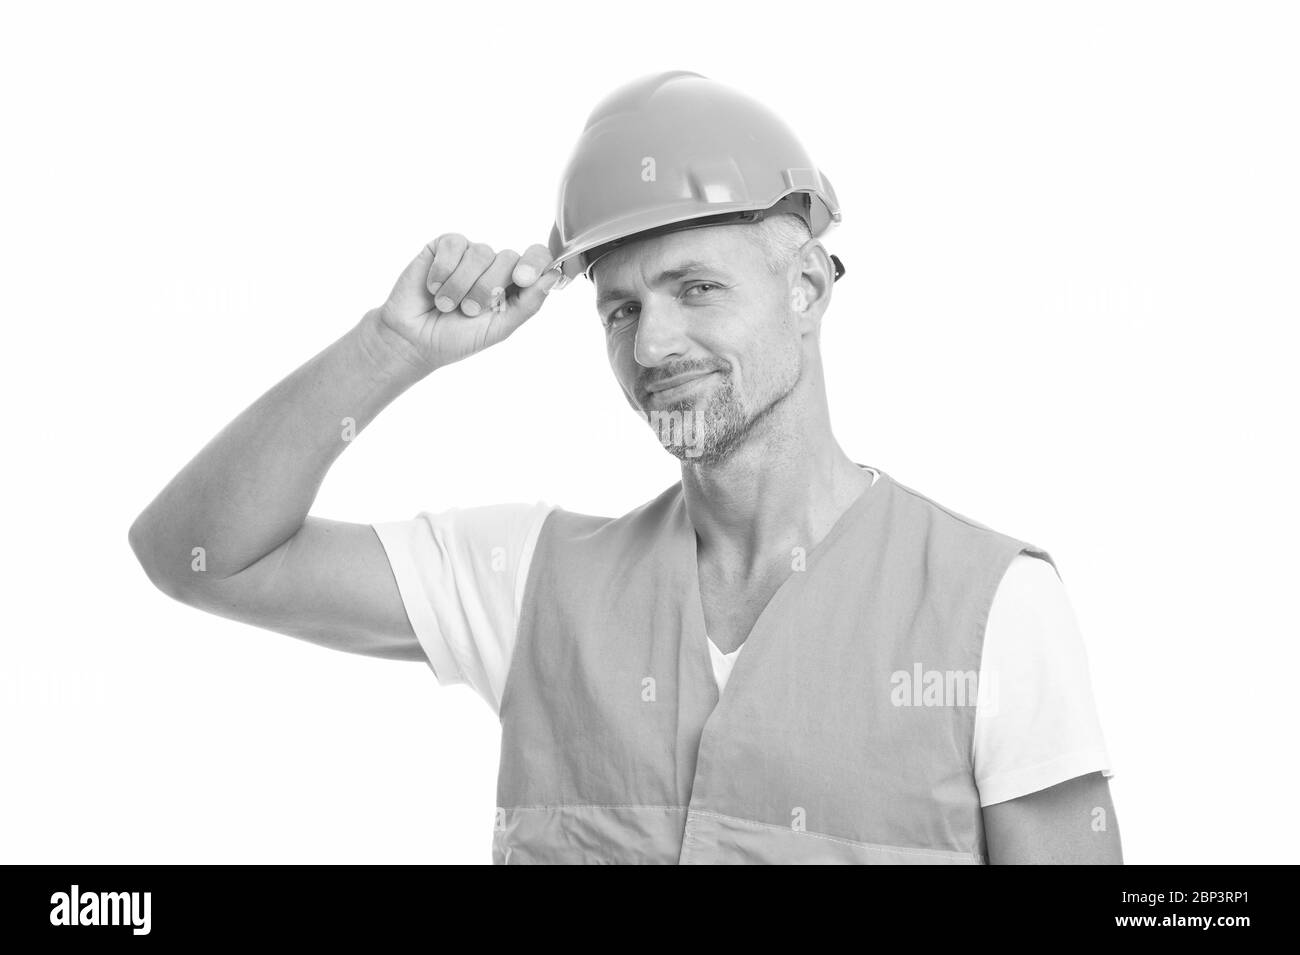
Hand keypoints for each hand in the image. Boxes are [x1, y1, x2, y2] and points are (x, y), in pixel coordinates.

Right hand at [377, 233, 562, 370]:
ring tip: (446, 304)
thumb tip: (554, 276)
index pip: (537, 258)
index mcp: (513, 284)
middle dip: (487, 290)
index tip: (522, 279)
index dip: (534, 263)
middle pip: (508, 258)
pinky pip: (453, 246)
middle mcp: (494, 265)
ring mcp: (469, 254)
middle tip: (468, 311)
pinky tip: (433, 288)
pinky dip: (442, 272)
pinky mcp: (444, 246)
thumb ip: (528, 303)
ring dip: (461, 287)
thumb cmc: (457, 338)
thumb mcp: (499, 328)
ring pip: (480, 254)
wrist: (413, 340)